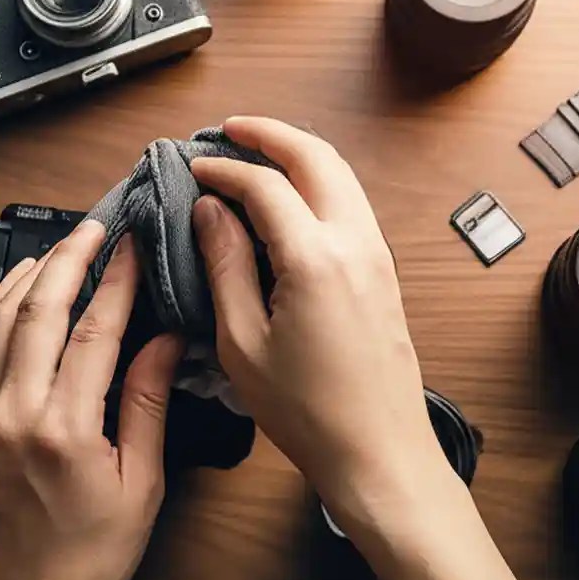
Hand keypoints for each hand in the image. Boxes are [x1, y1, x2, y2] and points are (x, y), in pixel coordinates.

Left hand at [0, 221, 184, 579]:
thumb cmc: (88, 559)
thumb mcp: (140, 485)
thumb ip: (148, 405)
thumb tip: (165, 343)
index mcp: (64, 430)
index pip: (93, 330)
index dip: (117, 279)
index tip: (134, 244)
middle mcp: (14, 413)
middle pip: (38, 310)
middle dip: (68, 256)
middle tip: (95, 223)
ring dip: (28, 275)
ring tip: (58, 245)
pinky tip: (13, 292)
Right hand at [191, 118, 546, 579]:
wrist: (379, 450)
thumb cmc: (307, 410)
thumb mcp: (243, 342)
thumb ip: (224, 265)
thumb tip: (211, 211)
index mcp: (315, 258)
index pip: (265, 185)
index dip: (224, 169)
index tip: (193, 168)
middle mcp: (355, 243)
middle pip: (316, 156)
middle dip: (271, 134)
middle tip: (230, 128)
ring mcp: (378, 254)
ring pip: (341, 175)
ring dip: (299, 153)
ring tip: (257, 153)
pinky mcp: (385, 271)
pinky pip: (351, 203)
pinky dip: (319, 182)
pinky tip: (290, 197)